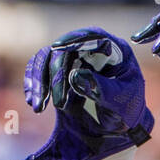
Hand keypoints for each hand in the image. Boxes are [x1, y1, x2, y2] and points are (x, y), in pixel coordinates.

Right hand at [15, 28, 152, 159]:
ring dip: (39, 80)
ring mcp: (75, 56)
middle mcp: (93, 48)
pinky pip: (41, 68)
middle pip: (65, 49)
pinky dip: (34, 83)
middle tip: (58, 104)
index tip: (56, 47)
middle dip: (57, 76)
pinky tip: (32, 101)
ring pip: (47, 57)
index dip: (73, 39)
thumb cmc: (127, 110)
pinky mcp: (62, 68)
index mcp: (115, 50)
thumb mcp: (120, 103)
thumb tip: (76, 75)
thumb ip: (102, 89)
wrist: (121, 123)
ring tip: (38, 107)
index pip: (92, 37)